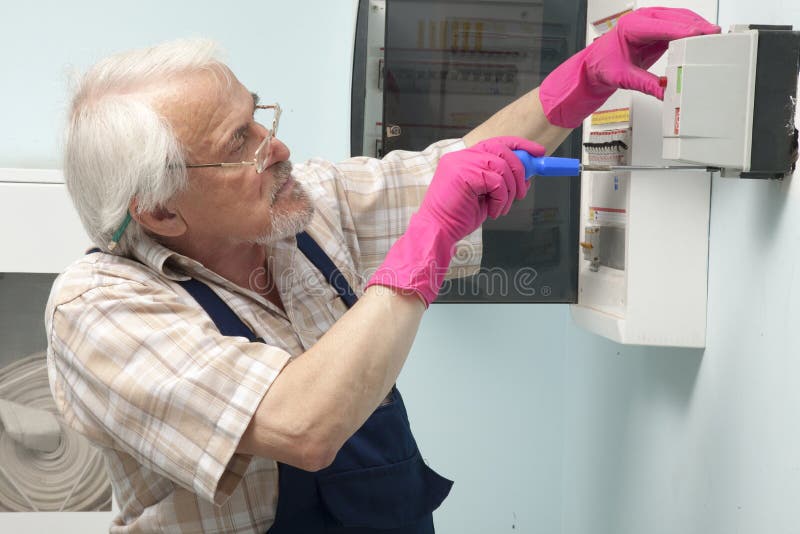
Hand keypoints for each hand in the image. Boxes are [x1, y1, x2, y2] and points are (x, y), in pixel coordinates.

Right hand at [419, 136, 544, 239]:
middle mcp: (461, 156)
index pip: (496, 142)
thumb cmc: (458, 217)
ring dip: (509, 191)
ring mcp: (461, 163)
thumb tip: (526, 177)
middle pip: (502, 149)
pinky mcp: (464, 174)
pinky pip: (496, 181)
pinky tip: (491, 211)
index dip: (519, 145)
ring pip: (502, 166)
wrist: (437, 231)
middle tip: (522, 191)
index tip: (537, 153)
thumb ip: (501, 183)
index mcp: (464, 158)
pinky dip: (500, 199)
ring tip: (501, 208)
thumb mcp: (485, 196)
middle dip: (520, 169)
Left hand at [539, 7, 720, 127]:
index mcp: (631, 26)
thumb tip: (664, 91)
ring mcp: (650, 22)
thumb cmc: (602, 65)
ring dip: (696, 27)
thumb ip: (644, 83)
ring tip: (714, 36)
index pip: (662, 26)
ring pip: (679, 19)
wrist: (593, 66)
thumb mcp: (622, 77)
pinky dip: (690, 32)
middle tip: (715, 35)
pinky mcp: (656, 30)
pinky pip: (677, 27)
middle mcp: (642, 20)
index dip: (683, 30)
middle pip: (675, 18)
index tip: (701, 34)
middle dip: (696, 26)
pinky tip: (702, 39)